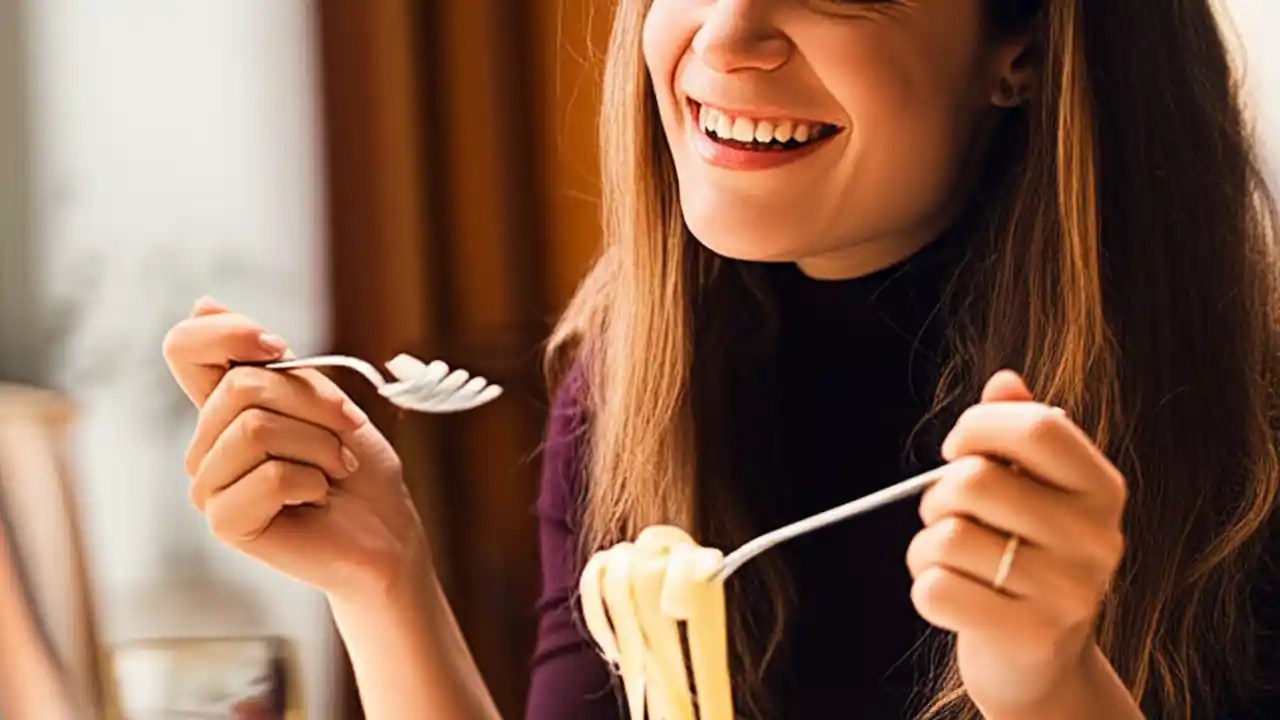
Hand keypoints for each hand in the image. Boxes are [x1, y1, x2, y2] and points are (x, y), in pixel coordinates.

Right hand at [163, 297, 426, 600]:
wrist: (388, 535)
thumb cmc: (359, 470)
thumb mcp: (326, 402)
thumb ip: (274, 366)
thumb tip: (203, 303)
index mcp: (225, 409)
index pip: (184, 348)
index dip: (226, 334)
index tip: (278, 348)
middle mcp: (206, 444)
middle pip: (241, 387)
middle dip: (314, 404)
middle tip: (346, 434)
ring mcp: (210, 485)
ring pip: (256, 429)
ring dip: (320, 446)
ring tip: (336, 470)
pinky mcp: (225, 522)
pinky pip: (269, 477)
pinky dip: (313, 482)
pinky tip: (319, 499)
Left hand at [906, 370, 1128, 715]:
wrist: (1038, 661)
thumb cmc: (1025, 557)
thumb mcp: (1032, 491)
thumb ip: (1017, 433)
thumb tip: (1004, 381)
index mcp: (1100, 489)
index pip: (1036, 426)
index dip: (976, 428)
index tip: (957, 451)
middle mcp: (1097, 539)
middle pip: (974, 481)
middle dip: (939, 496)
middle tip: (949, 516)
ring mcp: (1068, 592)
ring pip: (945, 536)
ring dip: (926, 547)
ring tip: (952, 561)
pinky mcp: (1029, 635)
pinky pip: (935, 588)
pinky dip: (925, 588)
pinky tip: (952, 595)